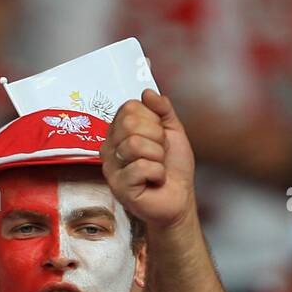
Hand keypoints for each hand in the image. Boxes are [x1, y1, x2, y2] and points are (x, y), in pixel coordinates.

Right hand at [101, 89, 196, 229]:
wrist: (180, 199)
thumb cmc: (173, 169)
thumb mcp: (173, 132)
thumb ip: (162, 109)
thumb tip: (147, 92)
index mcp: (119, 132)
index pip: (129, 108)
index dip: (152, 120)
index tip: (159, 137)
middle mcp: (110, 147)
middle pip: (129, 124)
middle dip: (155, 138)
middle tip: (160, 154)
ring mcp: (112, 168)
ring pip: (134, 144)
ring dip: (157, 157)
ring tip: (158, 168)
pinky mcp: (119, 187)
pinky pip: (141, 167)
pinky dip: (157, 173)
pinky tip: (155, 181)